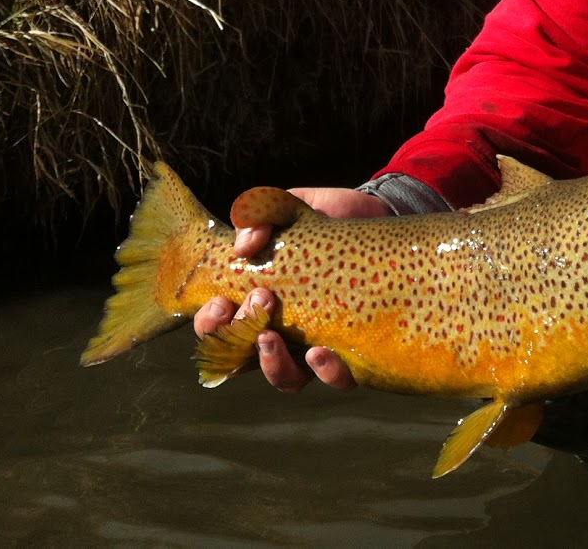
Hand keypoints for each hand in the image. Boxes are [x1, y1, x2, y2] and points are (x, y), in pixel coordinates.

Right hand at [190, 187, 389, 391]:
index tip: (220, 304)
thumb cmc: (321, 220)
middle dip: (237, 340)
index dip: (211, 325)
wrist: (376, 218)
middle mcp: (280, 330)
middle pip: (243, 359)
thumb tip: (244, 246)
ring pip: (286, 378)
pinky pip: (337, 378)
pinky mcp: (352, 348)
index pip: (219, 327)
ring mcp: (314, 343)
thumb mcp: (286, 209)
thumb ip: (260, 216)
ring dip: (273, 364)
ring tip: (273, 336)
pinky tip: (321, 351)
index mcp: (254, 301)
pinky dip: (325, 372)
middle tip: (257, 305)